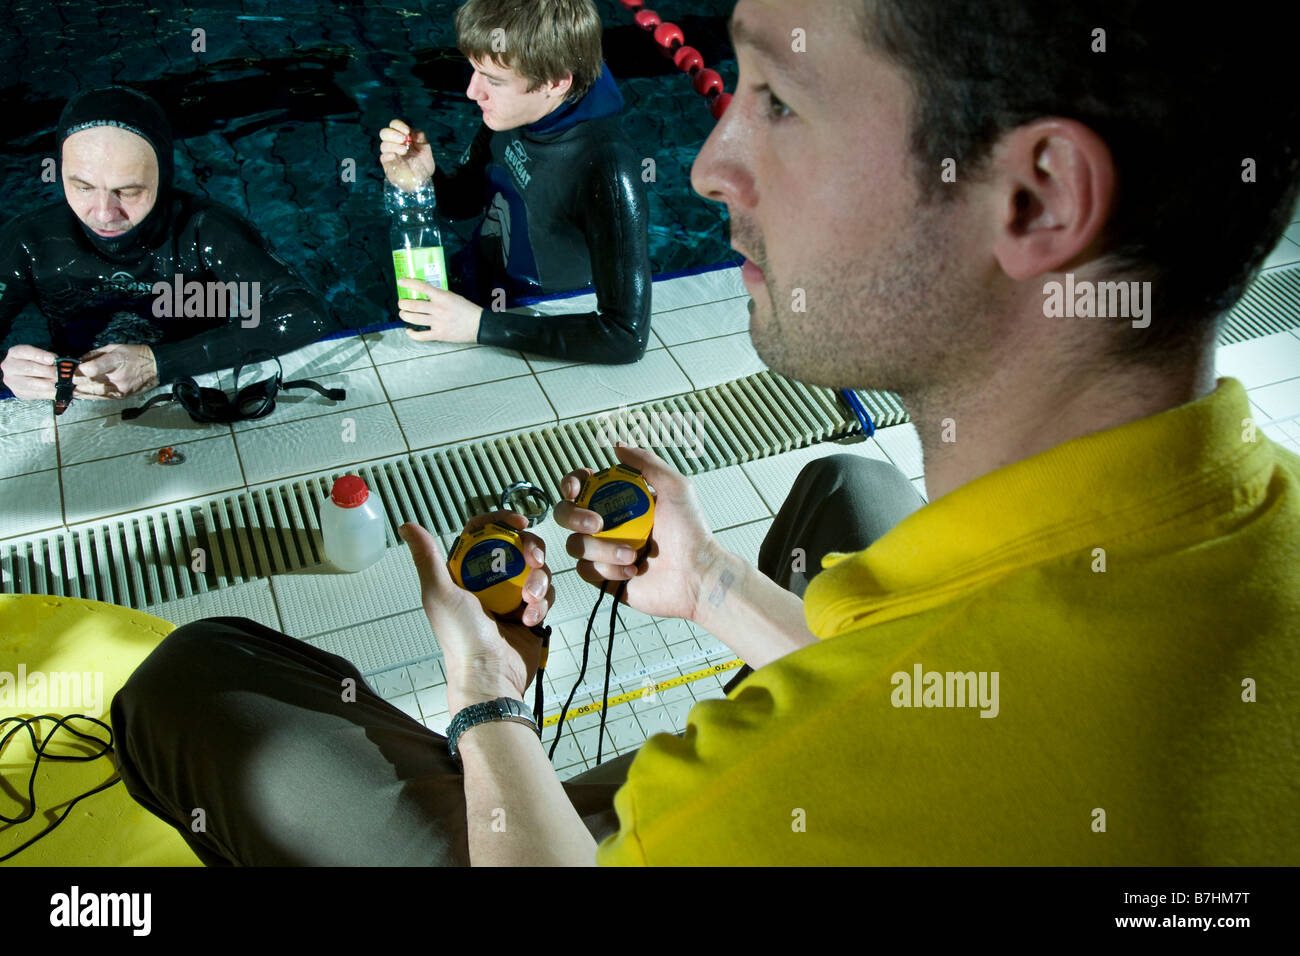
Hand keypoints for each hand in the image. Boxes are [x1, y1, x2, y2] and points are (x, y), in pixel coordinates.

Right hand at [1, 344, 60, 399]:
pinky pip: (38, 394)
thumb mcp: (41, 356)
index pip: (26, 351)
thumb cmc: (36, 363)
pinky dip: (53, 393)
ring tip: (64, 383)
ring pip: (33, 384)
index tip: (53, 359)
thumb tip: (63, 364)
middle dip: (49, 372)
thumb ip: (50, 358)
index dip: (40, 355)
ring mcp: (13, 381)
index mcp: (15, 353)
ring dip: (52, 384)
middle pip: (30, 368)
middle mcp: (10, 366)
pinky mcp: (20, 393)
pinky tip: (63, 391)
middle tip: (63, 374)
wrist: (25, 376)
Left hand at [74, 344, 158, 398]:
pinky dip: (89, 396)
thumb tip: (78, 362)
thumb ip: (95, 355)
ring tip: (68, 388)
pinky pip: (101, 398)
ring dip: (79, 390)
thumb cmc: (135, 354)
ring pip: (93, 392)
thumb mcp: (114, 348)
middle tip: (62, 379)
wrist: (156, 367)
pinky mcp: (121, 396)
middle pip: (90, 382)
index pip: (93, 368)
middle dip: (74, 381)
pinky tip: (80, 394)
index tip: (69, 369)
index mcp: (116, 360)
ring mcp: (120, 389)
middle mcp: (117, 377)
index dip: (78, 370)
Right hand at [379, 118, 435, 191]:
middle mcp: (394, 144)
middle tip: (403, 140)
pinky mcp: (388, 166)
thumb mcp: (426, 149)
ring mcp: (390, 155)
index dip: (398, 125)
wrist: (423, 181)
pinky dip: (388, 154)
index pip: (394, 125)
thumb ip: (420, 137)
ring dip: (393, 145)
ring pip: (383, 145)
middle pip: (384, 133)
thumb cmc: (424, 164)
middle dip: (393, 134)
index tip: (407, 132)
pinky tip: (395, 156)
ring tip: (404, 151)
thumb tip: (412, 132)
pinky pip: (383, 157)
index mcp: (402, 137)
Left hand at [397, 280, 481, 342]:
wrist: (479, 325)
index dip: (409, 283)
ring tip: (403, 314)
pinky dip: (412, 334)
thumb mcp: (454, 297)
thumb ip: (440, 295)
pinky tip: (409, 330)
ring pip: (414, 319)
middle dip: (403, 304)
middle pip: (414, 305)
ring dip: (405, 316)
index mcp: (443, 297)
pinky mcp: (439, 334)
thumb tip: (425, 294)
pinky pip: (421, 336)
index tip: (401, 282)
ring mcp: (438, 322)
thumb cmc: (468, 310)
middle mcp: (438, 309)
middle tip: (401, 303)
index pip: (422, 287)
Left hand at [400, 513, 554, 716]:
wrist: (490, 676)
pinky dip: (542, 605)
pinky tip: (530, 620)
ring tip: (529, 602)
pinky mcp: (532, 613)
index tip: (518, 522)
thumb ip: (427, 557)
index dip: (502, 521)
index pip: (486, 533)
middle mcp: (491, 582)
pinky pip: (546, 595)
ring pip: (537, 570)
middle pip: (519, 547)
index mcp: (466, 573)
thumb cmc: (460, 638)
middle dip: (532, 550)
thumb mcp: (439, 593)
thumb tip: (408, 526)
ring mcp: (513, 597)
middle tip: (534, 561)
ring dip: (539, 582)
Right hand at [555, 443, 721, 623]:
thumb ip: (646, 463)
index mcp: (621, 501)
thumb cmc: (691, 533)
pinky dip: (607, 569)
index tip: (575, 489)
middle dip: (574, 517)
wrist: (696, 576)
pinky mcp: (604, 577)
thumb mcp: (675, 487)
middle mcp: (608, 525)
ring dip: (602, 549)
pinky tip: (632, 570)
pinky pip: (585, 570)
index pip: (583, 486)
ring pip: (575, 545)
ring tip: (633, 555)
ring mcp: (604, 552)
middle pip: (566, 514)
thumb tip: (618, 446)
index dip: (570, 484)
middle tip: (598, 524)